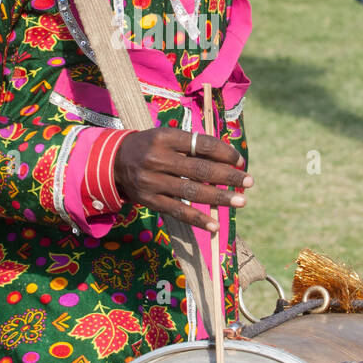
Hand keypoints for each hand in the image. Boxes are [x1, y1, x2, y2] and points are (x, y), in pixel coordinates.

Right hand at [114, 130, 252, 233]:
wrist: (113, 162)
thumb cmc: (150, 147)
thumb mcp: (166, 137)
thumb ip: (192, 147)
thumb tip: (228, 161)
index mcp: (165, 137)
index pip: (201, 144)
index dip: (224, 153)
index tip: (240, 161)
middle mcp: (157, 158)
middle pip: (200, 169)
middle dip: (228, 176)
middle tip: (249, 181)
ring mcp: (152, 181)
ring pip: (192, 191)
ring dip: (220, 198)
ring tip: (241, 201)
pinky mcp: (149, 200)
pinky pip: (178, 211)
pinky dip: (198, 219)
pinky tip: (215, 225)